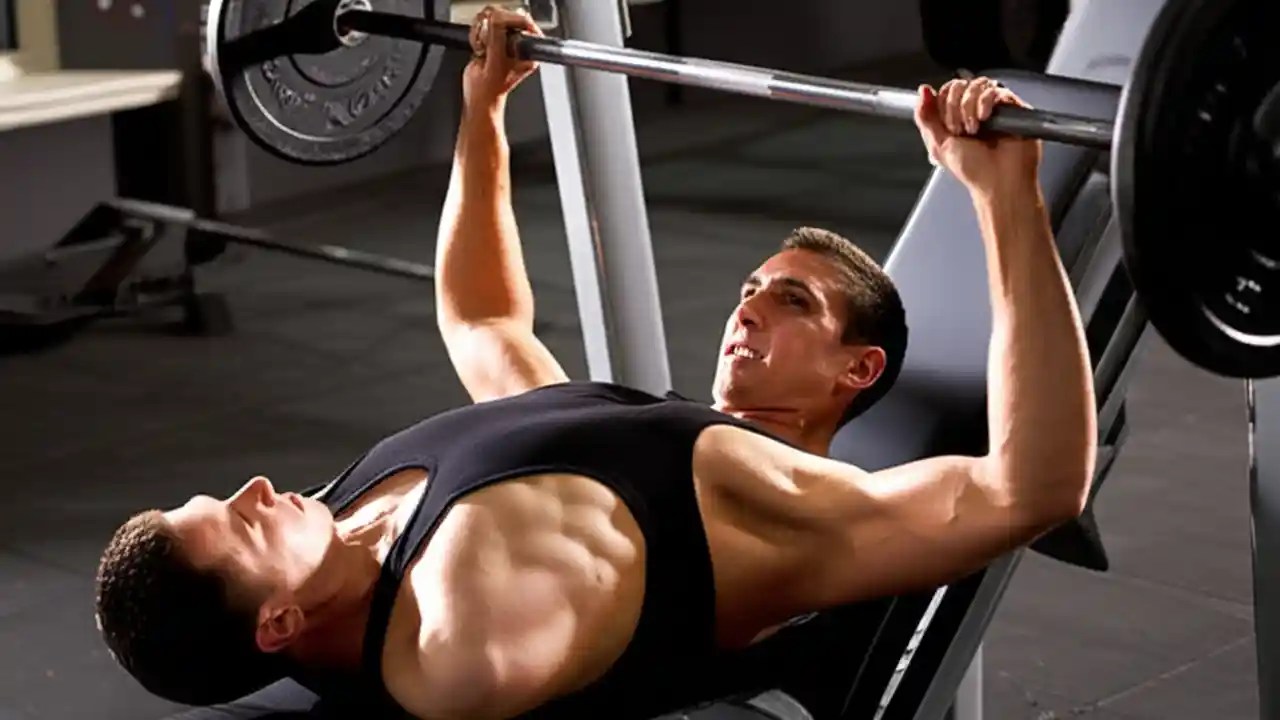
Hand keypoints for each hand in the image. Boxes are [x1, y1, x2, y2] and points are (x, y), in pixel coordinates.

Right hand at [464, 6, 541, 109]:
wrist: (477, 97)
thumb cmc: (489, 89)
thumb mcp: (495, 62)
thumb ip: (497, 37)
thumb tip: (496, 18)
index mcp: (529, 49)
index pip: (524, 20)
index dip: (508, 20)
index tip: (497, 28)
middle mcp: (519, 43)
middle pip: (505, 14)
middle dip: (491, 27)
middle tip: (487, 45)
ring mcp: (505, 40)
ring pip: (491, 17)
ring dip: (481, 32)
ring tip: (483, 50)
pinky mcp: (491, 39)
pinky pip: (481, 25)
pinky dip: (475, 34)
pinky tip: (479, 49)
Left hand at [913, 77, 1041, 195]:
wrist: (1000, 181)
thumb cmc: (974, 170)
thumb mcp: (938, 145)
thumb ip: (925, 118)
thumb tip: (923, 90)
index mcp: (957, 119)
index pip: (945, 92)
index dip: (942, 104)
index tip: (947, 126)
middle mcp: (975, 111)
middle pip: (959, 85)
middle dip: (953, 107)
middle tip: (958, 130)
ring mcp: (994, 107)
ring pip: (976, 85)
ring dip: (968, 106)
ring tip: (973, 129)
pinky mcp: (1012, 106)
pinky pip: (995, 90)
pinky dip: (985, 102)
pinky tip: (984, 119)